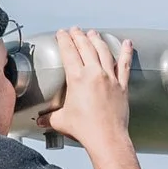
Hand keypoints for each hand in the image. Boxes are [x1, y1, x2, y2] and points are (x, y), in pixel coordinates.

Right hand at [45, 24, 134, 157]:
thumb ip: (49, 118)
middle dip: (79, 36)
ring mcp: (110, 78)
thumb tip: (40, 121)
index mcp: (77, 78)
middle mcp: (94, 73)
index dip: (64, 40)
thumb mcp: (61, 121)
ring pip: (104, 51)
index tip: (62, 33)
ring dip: (97, 40)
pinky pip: (125, 65)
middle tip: (75, 30)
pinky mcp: (122, 86)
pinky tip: (128, 44)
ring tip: (93, 33)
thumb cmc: (84, 129)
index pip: (69, 52)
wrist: (106, 138)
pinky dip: (126, 52)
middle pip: (86, 47)